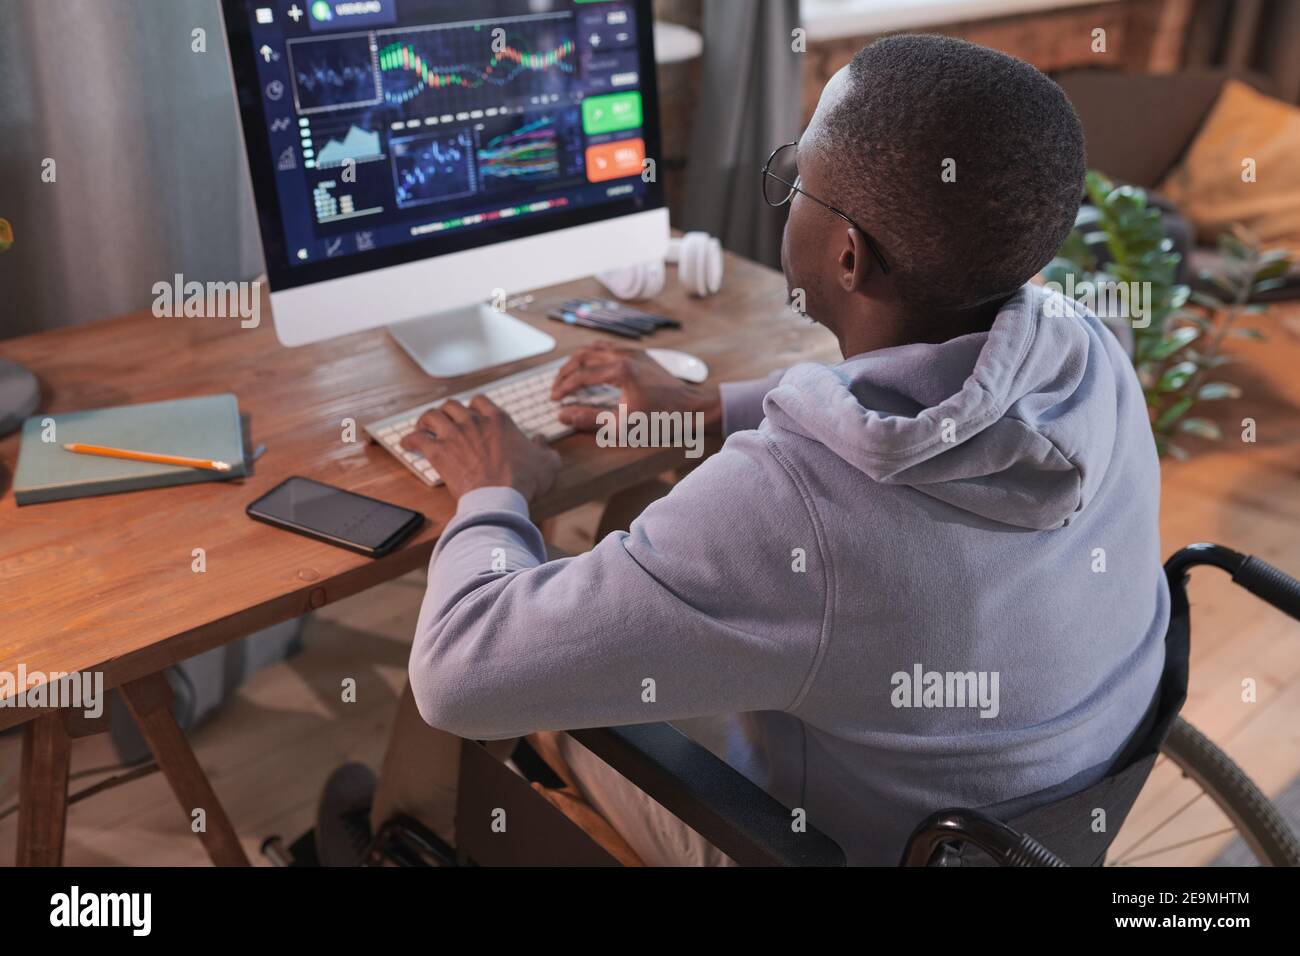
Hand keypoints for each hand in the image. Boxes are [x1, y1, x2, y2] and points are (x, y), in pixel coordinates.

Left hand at [399, 395, 560, 501]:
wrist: (500, 497)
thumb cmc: (523, 482)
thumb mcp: (547, 464)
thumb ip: (546, 450)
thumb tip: (543, 442)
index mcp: (498, 420)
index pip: (480, 401)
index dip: (474, 406)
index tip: (472, 414)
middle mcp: (473, 422)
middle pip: (452, 405)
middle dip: (447, 411)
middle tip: (445, 421)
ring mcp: (454, 435)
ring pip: (431, 415)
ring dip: (426, 420)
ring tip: (423, 427)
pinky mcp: (438, 452)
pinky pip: (416, 438)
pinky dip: (410, 440)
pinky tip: (407, 444)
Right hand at [550, 344, 721, 432]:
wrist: (693, 409)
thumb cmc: (662, 419)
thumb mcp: (623, 425)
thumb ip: (590, 419)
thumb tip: (563, 415)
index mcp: (620, 370)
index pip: (581, 375)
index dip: (563, 387)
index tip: (554, 399)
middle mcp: (625, 355)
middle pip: (583, 355)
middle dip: (566, 371)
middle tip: (556, 387)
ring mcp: (633, 352)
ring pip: (595, 347)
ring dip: (578, 360)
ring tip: (568, 376)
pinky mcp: (640, 355)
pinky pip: (609, 348)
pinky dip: (594, 356)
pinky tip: (591, 369)